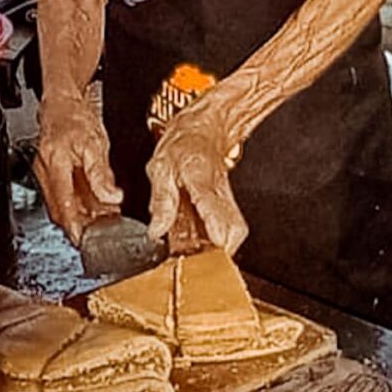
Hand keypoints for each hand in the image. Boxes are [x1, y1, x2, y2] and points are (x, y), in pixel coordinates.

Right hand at [35, 92, 122, 244]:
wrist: (62, 101)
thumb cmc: (74, 116)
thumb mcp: (94, 142)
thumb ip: (101, 173)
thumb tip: (111, 197)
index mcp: (54, 164)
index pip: (62, 205)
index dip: (75, 227)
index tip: (87, 241)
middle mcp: (44, 171)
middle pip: (60, 210)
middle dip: (81, 224)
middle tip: (102, 232)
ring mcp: (44, 172)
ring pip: (61, 204)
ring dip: (81, 214)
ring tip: (103, 220)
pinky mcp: (48, 172)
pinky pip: (61, 194)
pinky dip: (77, 203)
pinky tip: (93, 205)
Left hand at [145, 91, 247, 255]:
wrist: (207, 128)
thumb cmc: (184, 144)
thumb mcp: (161, 167)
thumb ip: (161, 200)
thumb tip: (156, 230)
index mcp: (202, 180)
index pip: (214, 209)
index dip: (212, 232)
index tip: (206, 250)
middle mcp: (221, 193)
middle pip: (234, 232)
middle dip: (217, 253)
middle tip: (195, 262)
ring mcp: (229, 201)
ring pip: (235, 234)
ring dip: (216, 249)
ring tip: (194, 254)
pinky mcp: (229, 206)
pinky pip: (230, 230)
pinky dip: (216, 241)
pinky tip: (199, 242)